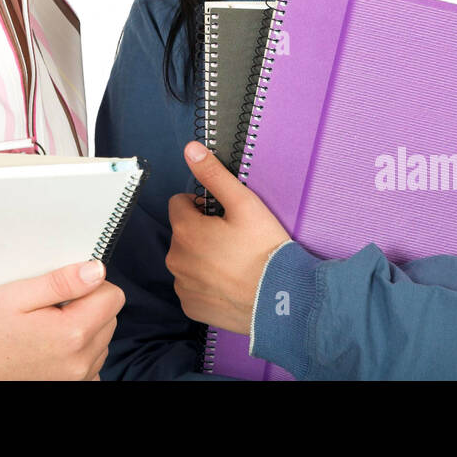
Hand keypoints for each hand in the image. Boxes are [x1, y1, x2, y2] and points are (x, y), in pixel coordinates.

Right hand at [0, 259, 123, 379]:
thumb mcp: (16, 294)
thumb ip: (62, 282)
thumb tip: (97, 270)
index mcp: (72, 334)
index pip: (113, 295)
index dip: (89, 283)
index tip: (62, 287)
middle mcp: (79, 362)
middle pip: (109, 318)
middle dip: (86, 305)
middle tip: (46, 306)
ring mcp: (75, 379)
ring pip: (102, 340)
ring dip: (83, 328)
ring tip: (43, 327)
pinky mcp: (68, 387)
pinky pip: (91, 363)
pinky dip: (78, 351)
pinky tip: (50, 346)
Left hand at [166, 141, 291, 335]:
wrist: (281, 301)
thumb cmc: (264, 250)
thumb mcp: (244, 204)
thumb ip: (214, 174)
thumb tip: (191, 149)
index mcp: (185, 230)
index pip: (179, 204)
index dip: (201, 205)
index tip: (223, 215)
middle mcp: (176, 259)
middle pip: (183, 232)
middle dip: (201, 231)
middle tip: (233, 240)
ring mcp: (182, 285)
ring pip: (186, 260)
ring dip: (202, 257)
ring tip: (234, 263)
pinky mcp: (191, 307)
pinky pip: (191, 286)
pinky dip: (205, 283)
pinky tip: (229, 283)